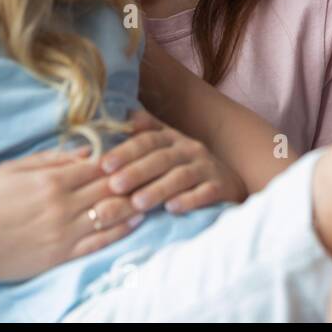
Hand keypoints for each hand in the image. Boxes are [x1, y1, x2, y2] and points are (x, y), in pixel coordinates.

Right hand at [0, 148, 144, 286]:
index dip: (122, 157)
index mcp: (50, 180)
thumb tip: (86, 150)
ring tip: (156, 191)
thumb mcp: (14, 169)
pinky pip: (99, 242)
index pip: (98, 166)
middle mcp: (61, 206)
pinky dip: (122, 230)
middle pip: (110, 188)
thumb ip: (52, 159)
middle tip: (158, 166)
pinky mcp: (59, 255)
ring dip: (137, 202)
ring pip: (111, 215)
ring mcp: (62, 233)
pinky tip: (138, 220)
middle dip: (136, 177)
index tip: (141, 147)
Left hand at [99, 110, 246, 212]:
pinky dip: (189, 200)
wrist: (228, 183)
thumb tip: (111, 123)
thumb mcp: (163, 149)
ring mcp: (207, 167)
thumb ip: (140, 136)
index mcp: (171, 138)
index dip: (125, 150)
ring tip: (138, 203)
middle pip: (161, 158)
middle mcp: (189, 148)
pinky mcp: (221, 186)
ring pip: (180, 176)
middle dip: (136, 171)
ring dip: (158, 189)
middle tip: (114, 186)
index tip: (103, 164)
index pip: (146, 140)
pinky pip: (205, 192)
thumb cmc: (184, 168)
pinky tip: (173, 209)